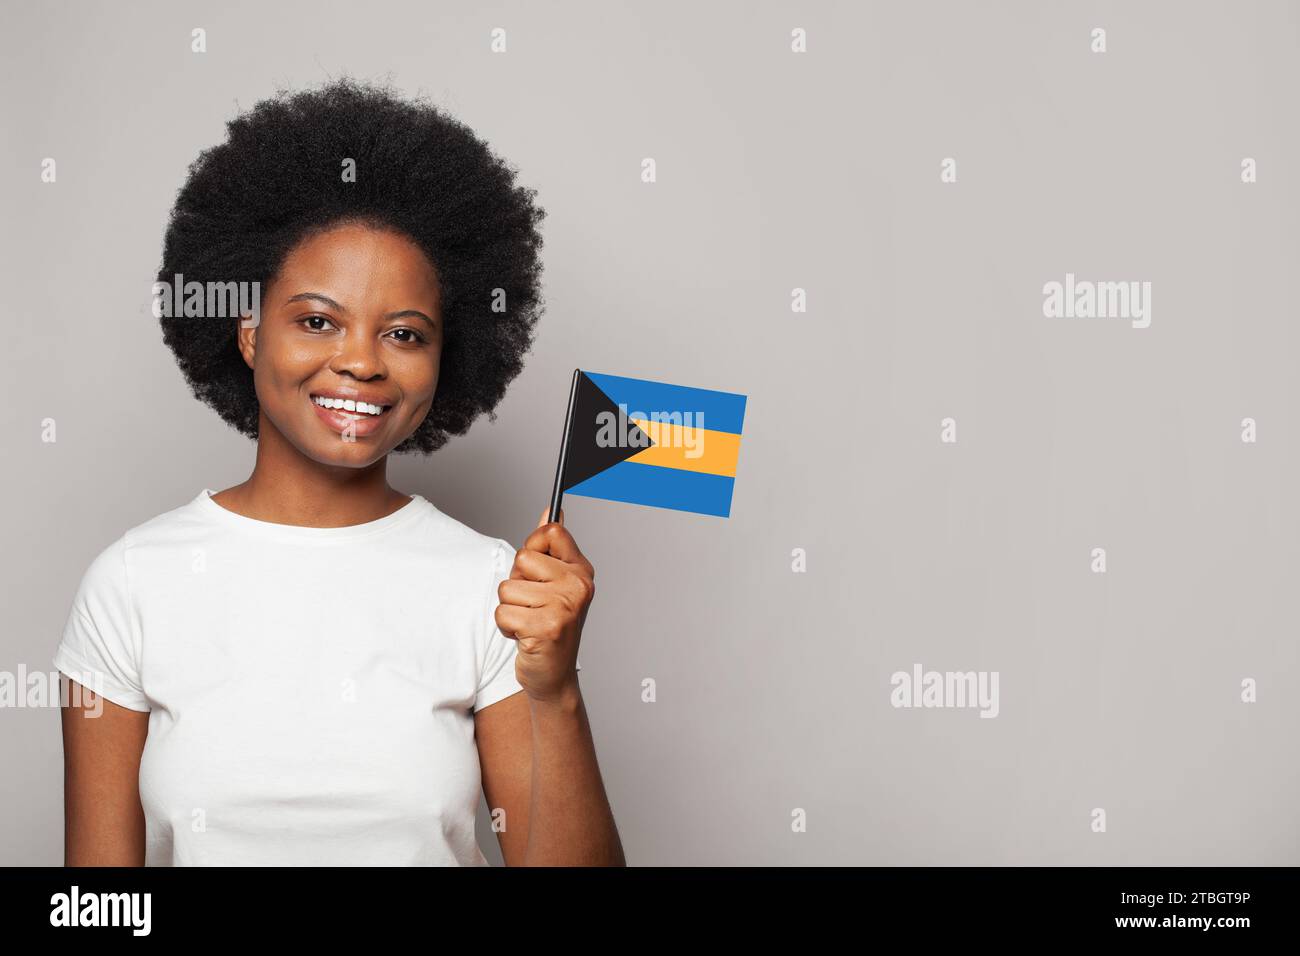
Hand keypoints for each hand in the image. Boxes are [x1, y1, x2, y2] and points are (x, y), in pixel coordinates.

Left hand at [494, 506, 594, 704]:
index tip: (537, 571)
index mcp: (581, 570)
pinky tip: (525, 636)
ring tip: (529, 622)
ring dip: (510, 608)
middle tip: (533, 605)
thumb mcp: (555, 583)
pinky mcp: (546, 628)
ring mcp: (565, 607)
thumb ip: (551, 547)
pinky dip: (506, 627)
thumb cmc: (550, 626)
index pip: (551, 531)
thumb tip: (552, 510)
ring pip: (508, 588)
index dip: (533, 548)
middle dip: (517, 582)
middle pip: (523, 558)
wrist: (554, 677)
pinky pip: (503, 612)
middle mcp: (578, 585)